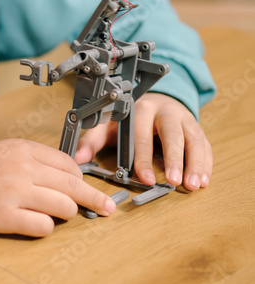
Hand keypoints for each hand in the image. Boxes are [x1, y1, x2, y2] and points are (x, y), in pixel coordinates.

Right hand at [0, 139, 116, 237]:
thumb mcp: (1, 152)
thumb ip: (30, 162)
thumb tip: (62, 179)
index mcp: (23, 149)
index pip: (69, 164)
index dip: (82, 179)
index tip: (88, 187)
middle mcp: (23, 168)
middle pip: (74, 185)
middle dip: (94, 199)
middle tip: (108, 208)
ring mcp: (15, 192)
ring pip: (65, 207)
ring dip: (66, 215)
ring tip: (56, 217)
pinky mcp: (4, 217)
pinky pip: (43, 227)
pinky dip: (45, 228)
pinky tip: (34, 225)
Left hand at [73, 92, 212, 190]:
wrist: (156, 99)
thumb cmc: (131, 117)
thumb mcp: (110, 124)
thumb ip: (93, 140)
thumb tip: (77, 159)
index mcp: (141, 110)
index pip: (142, 135)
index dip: (144, 158)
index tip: (146, 179)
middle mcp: (165, 112)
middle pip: (173, 134)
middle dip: (174, 159)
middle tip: (175, 181)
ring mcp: (184, 119)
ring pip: (193, 138)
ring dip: (195, 163)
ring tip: (194, 184)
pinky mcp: (197, 128)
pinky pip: (205, 144)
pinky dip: (206, 162)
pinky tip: (204, 178)